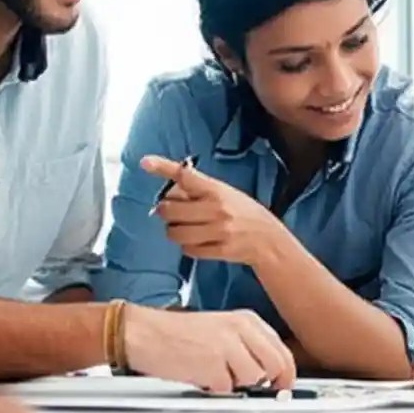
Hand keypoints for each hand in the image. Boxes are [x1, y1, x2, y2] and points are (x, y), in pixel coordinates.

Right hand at [124, 305, 296, 391]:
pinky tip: (202, 377)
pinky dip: (216, 389)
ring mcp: (228, 346)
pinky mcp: (213, 364)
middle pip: (276, 366)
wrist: (145, 333)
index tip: (281, 387)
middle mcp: (241, 329)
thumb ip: (249, 347)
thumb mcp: (222, 330)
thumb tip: (271, 374)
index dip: (285, 375)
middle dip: (269, 384)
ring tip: (217, 376)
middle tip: (257, 392)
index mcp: (247, 319)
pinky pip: (228, 388)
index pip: (282, 351)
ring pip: (254, 379)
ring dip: (238, 386)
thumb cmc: (179, 334)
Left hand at [143, 155, 286, 267]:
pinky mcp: (219, 250)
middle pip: (170, 209)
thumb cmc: (243, 212)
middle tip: (170, 212)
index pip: (185, 176)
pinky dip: (187, 246)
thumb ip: (200, 192)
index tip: (145, 162)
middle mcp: (216, 209)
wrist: (268, 239)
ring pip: (175, 232)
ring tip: (184, 229)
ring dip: (173, 231)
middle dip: (165, 211)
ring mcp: (218, 231)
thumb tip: (168, 195)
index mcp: (217, 190)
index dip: (163, 168)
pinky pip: (188, 249)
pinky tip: (197, 241)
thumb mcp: (225, 193)